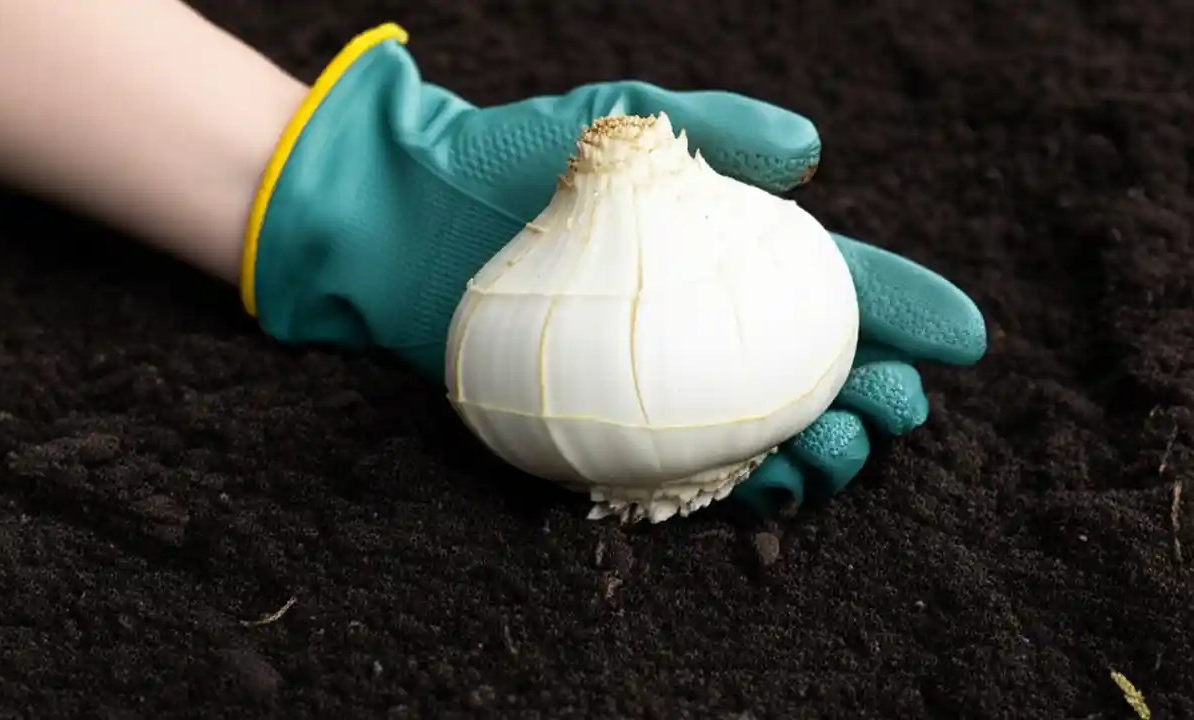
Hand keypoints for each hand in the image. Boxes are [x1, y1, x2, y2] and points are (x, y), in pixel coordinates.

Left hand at [243, 23, 986, 510]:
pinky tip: (772, 486)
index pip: (837, 290)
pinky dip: (743, 490)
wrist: (415, 223)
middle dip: (880, 398)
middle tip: (897, 405)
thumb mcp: (623, 120)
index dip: (906, 313)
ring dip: (825, 454)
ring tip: (842, 448)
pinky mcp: (616, 435)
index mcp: (728, 260)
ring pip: (774, 438)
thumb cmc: (517, 160)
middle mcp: (709, 334)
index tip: (962, 338)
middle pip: (822, 376)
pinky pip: (694, 477)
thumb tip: (811, 154)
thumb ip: (717, 125)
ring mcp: (668, 390)